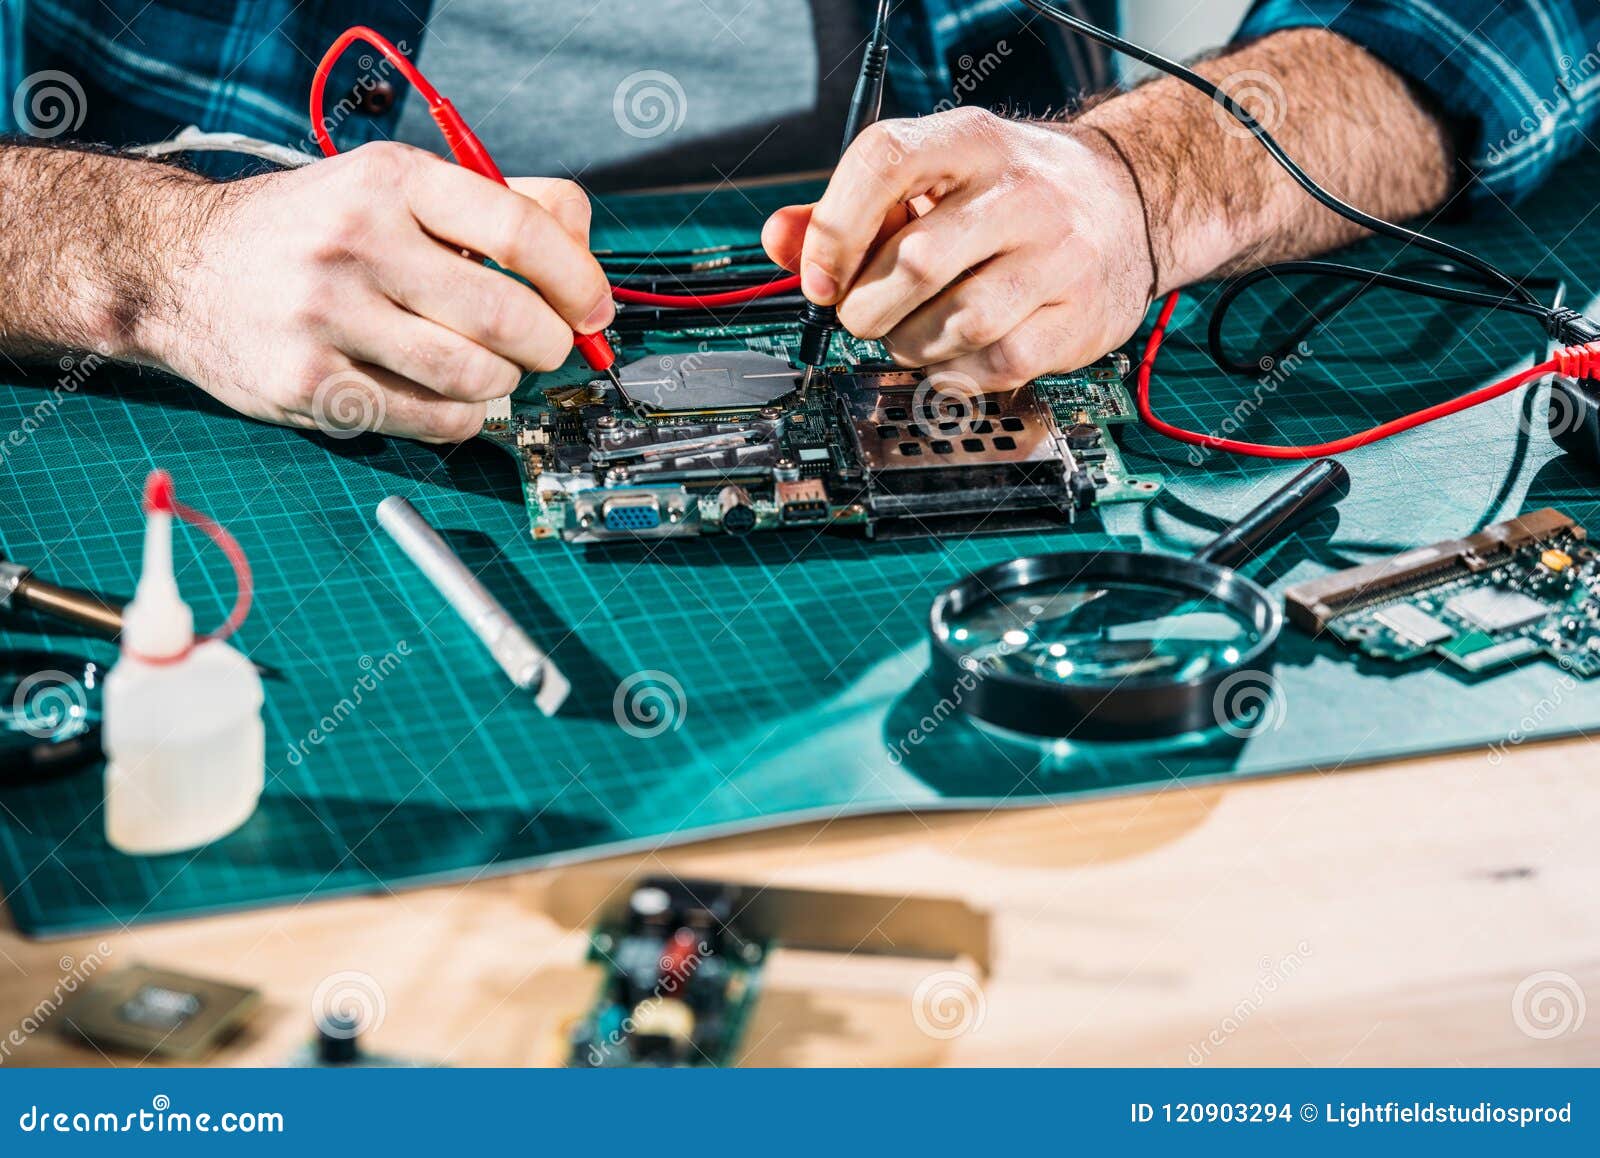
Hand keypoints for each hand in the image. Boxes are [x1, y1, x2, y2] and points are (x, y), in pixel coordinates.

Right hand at [145, 142, 612, 442]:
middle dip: (548, 344)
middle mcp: (358, 240)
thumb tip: (586, 250)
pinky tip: (453, 400)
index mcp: (392, 180)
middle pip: (505, 315)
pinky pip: (430, 420)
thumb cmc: (314, 231)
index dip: (577, 278)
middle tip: (547, 349)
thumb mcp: (394, 188)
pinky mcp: (310, 382)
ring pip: (473, 375)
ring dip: (504, 385)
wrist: (180, 268)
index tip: (595, 309)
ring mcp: (328, 314)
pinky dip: (463, 418)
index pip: (517, 228)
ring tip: (493, 372)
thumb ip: (496, 205)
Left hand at [762, 107, 1155, 387]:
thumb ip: (850, 211)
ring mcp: (1057, 256)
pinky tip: (949, 354)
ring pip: (954, 323)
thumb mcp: (933, 181)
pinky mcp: (1077, 317)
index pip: (883, 163)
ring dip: (909, 344)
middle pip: (914, 261)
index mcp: (968, 142)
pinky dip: (951, 372)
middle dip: (867, 307)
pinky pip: (992, 365)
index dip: (834, 231)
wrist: (1129, 203)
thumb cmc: (1010, 196)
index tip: (818, 278)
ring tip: (911, 331)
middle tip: (864, 313)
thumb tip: (780, 240)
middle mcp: (1019, 193)